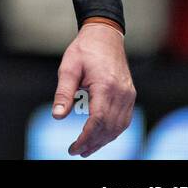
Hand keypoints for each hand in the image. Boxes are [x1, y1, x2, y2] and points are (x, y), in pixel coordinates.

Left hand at [52, 24, 135, 156]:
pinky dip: (113, 131)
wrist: (105, 36)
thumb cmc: (84, 50)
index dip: (86, 138)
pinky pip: (124, 120)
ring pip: (119, 126)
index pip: (98, 121)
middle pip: (109, 127)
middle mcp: (122, 93)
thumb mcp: (68, 68)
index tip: (73, 148)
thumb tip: (57, 116)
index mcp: (106, 86)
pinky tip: (101, 136)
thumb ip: (63, 93)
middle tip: (77, 151)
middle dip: (93, 143)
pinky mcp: (130, 95)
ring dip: (104, 140)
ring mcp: (129, 95)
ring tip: (87, 148)